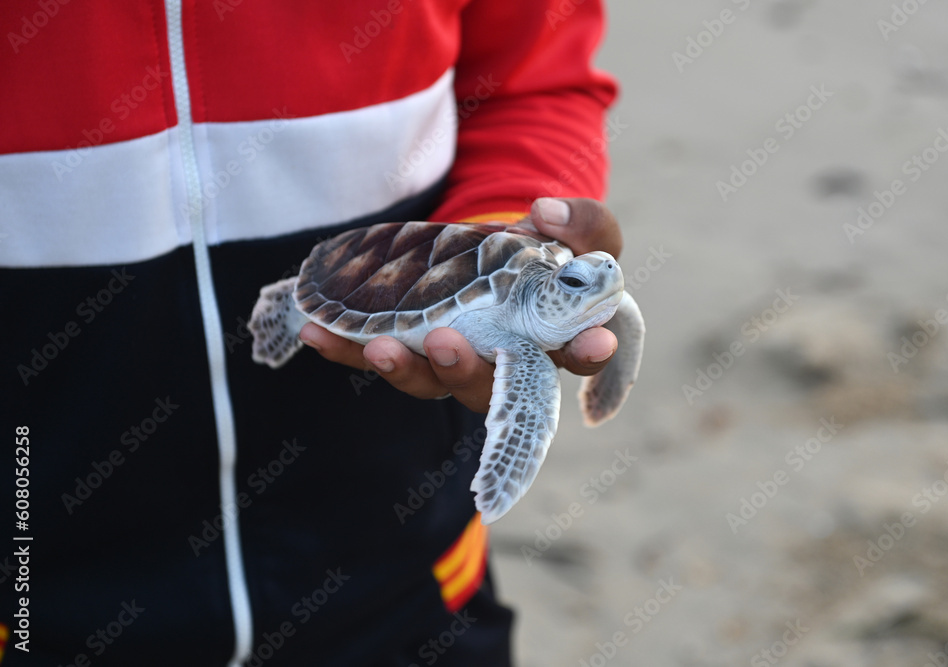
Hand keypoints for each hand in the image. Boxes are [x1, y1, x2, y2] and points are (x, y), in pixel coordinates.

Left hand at [299, 197, 622, 412]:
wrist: (494, 246)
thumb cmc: (547, 249)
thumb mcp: (579, 230)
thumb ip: (581, 222)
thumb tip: (543, 212)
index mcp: (556, 341)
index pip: (580, 355)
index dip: (587, 353)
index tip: (591, 342)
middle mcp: (504, 363)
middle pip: (489, 387)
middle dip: (466, 371)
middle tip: (448, 343)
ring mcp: (453, 359)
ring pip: (428, 380)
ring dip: (402, 369)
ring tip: (379, 346)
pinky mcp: (410, 346)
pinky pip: (374, 355)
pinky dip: (345, 348)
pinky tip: (315, 331)